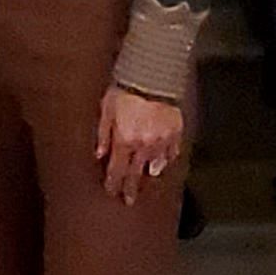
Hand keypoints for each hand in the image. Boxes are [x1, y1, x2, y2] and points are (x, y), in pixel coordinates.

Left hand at [97, 87, 186, 204]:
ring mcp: (162, 141)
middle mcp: (144, 146)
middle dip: (131, 188)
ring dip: (149, 173)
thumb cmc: (126, 88)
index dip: (113, 183)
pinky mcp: (176, 132)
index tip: (112, 191)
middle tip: (129, 200)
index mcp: (125, 141)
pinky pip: (172, 151)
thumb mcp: (106, 109)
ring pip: (156, 165)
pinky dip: (167, 157)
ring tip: (147, 178)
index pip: (117, 170)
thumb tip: (99, 154)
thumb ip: (103, 134)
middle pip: (136, 174)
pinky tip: (164, 160)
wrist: (153, 74)